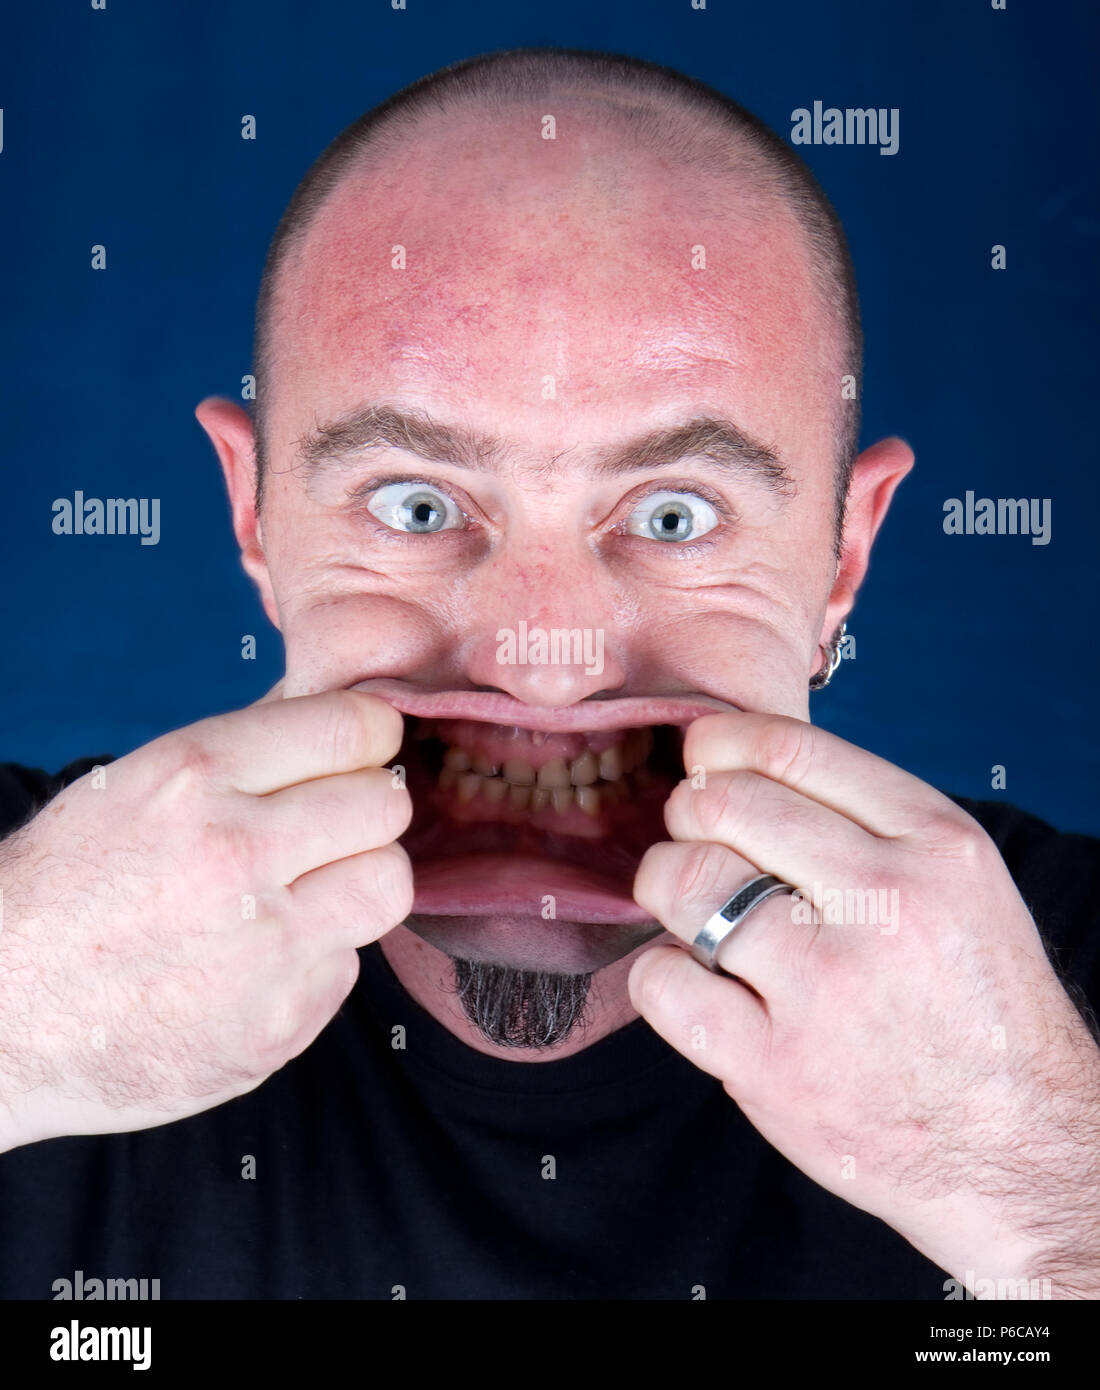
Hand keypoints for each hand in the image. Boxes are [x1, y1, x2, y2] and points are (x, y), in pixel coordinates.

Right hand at [0, 690, 411, 1149]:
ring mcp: (261, 948)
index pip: (355, 726)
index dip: (370, 737)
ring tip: (311, 893)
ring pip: (389, 886)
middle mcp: (233, 855)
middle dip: (370, 810)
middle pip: (387, 805)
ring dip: (361, 884)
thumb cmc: (65, 889)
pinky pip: (346, 969)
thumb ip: (248, 746)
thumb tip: (343, 706)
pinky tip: (259, 963)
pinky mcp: (275, 1026)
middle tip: (336, 829)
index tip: (360, 755)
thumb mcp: (136, 785)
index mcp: (194, 776)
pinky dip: (316, 961)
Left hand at [629, 713, 1099, 1295]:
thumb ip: (863, 821)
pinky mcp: (775, 1065)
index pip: (790, 749)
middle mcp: (883, 901)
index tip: (704, 760)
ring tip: (693, 911)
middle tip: (695, 843)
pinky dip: (663, 973)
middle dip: (688, 815)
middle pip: (721, 806)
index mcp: (933, 842)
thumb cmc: (973, 1004)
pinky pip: (663, 981)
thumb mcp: (957, 880)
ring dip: (666, 887)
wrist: (1016, 1142)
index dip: (720, 745)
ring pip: (683, 881)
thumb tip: (740, 771)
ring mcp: (825, 985)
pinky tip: (699, 982)